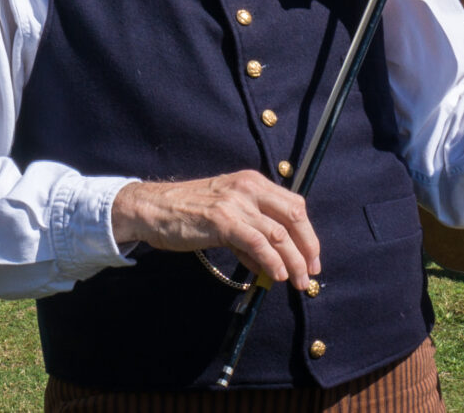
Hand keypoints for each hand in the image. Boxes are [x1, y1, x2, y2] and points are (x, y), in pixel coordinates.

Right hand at [110, 171, 319, 292]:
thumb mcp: (225, 214)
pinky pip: (257, 242)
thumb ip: (250, 234)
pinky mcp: (222, 220)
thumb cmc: (187, 213)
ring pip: (279, 233)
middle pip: (294, 216)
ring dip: (294, 261)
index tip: (312, 258)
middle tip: (310, 272)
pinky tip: (277, 275)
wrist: (152, 209)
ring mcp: (235, 202)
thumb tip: (272, 264)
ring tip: (297, 281)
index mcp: (252, 182)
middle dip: (308, 247)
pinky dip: (272, 261)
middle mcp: (248, 187)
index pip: (294, 205)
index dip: (308, 234)